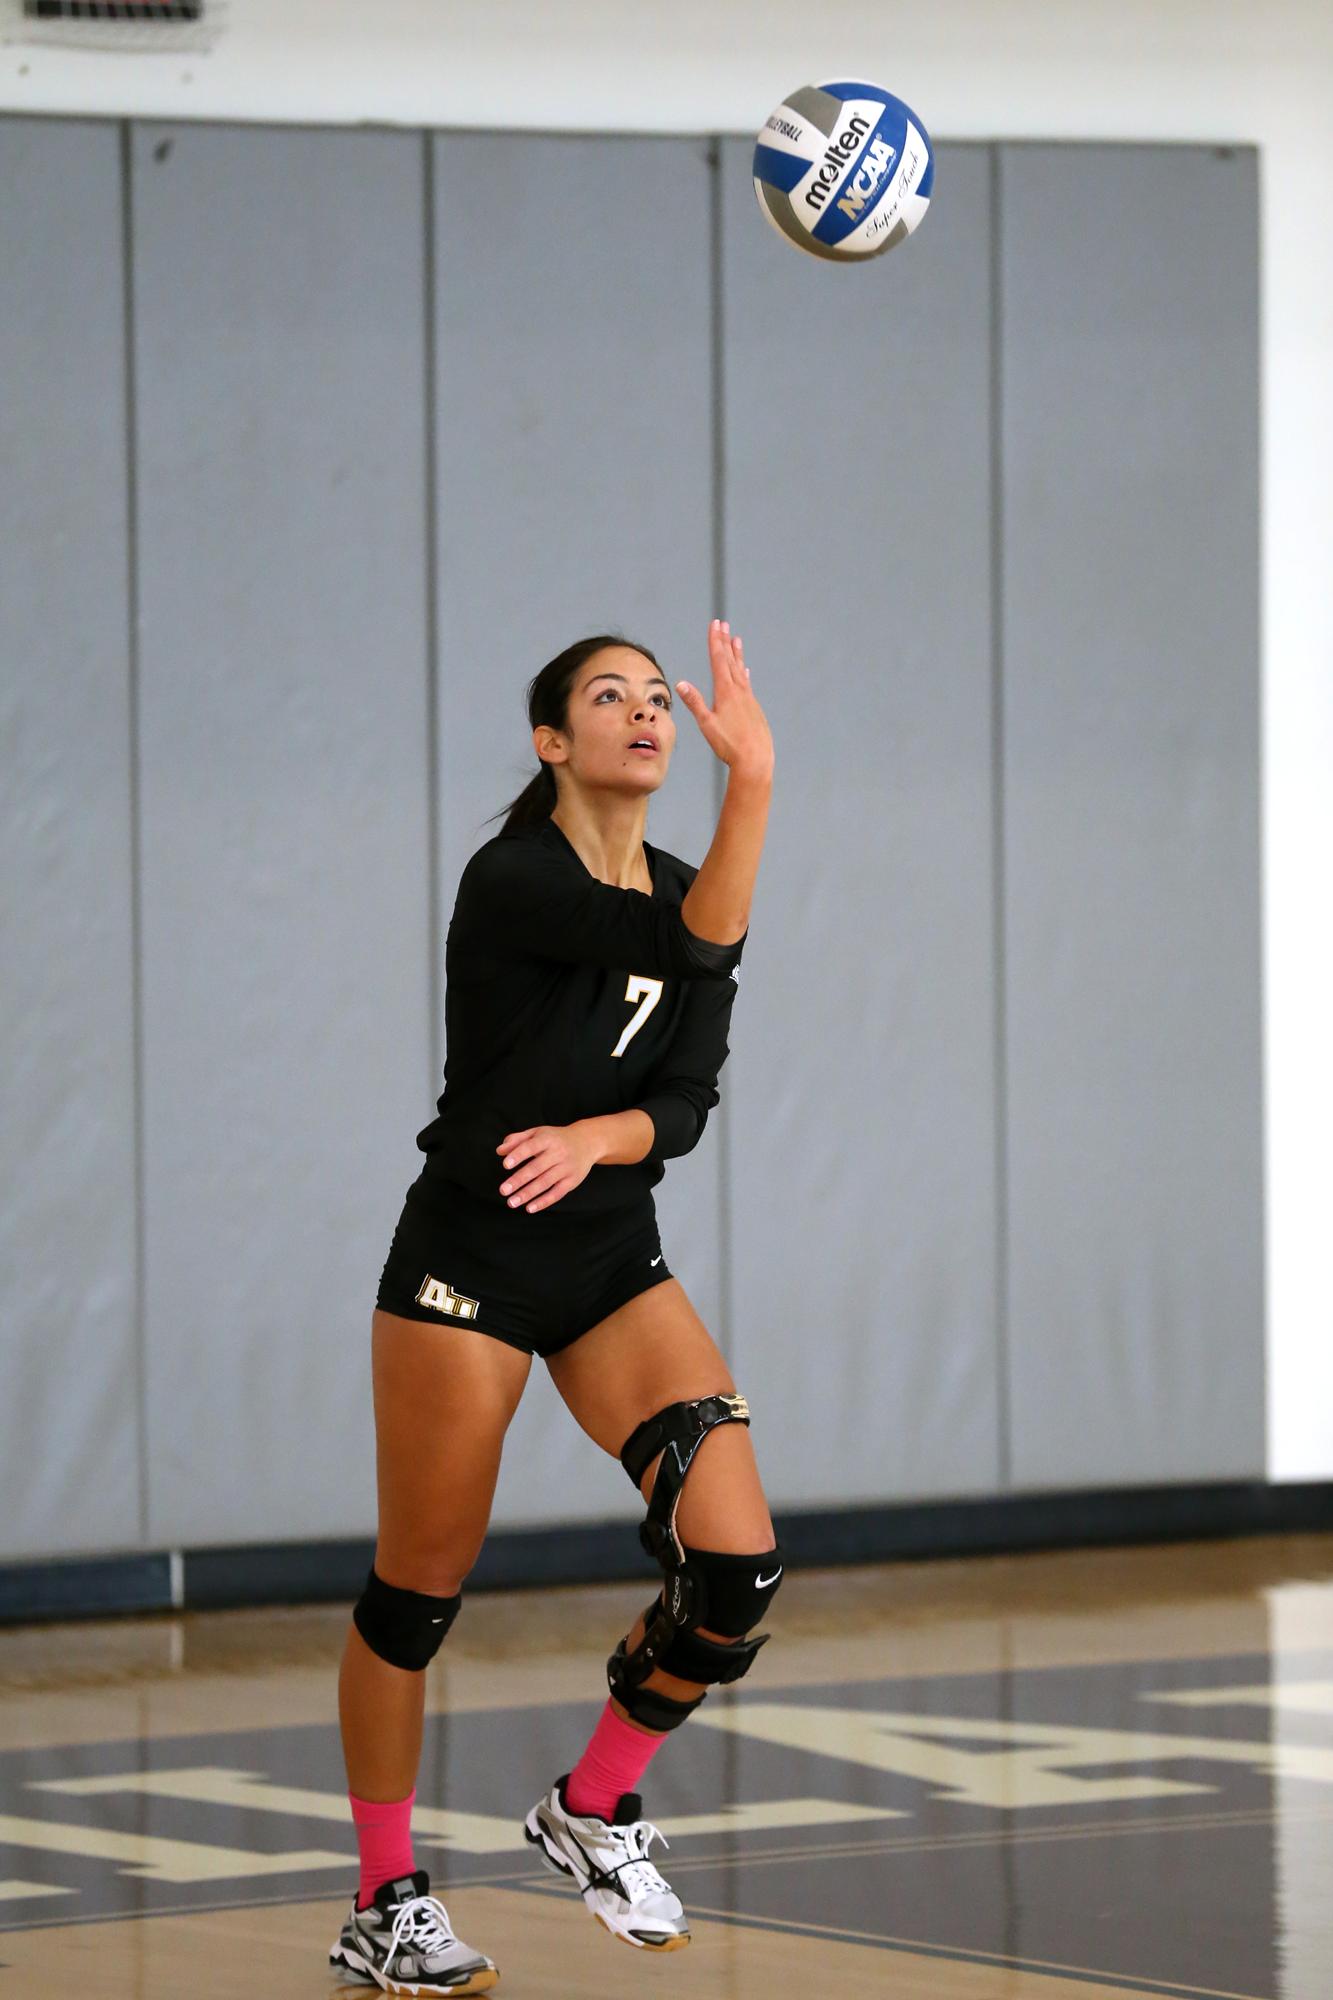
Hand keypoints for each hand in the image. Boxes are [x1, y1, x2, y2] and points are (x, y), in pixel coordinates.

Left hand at [495, 1123, 601, 1212]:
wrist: (587, 1142)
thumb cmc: (556, 1138)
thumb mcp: (537, 1133)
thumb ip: (517, 1140)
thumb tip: (500, 1151)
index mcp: (547, 1139)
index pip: (531, 1147)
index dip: (518, 1155)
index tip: (505, 1165)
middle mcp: (558, 1153)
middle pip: (537, 1168)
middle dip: (519, 1180)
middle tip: (503, 1190)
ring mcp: (566, 1168)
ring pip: (545, 1183)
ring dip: (528, 1194)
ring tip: (512, 1202)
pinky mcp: (572, 1181)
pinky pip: (557, 1193)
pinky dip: (543, 1202)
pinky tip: (529, 1208)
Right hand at [674, 619, 773, 779]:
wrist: (756, 758)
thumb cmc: (729, 744)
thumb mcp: (707, 724)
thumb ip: (695, 702)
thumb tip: (681, 683)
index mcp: (726, 691)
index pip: (718, 659)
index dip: (715, 640)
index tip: (715, 624)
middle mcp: (739, 690)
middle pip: (730, 660)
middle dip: (724, 641)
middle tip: (723, 623)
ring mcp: (748, 698)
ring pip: (741, 670)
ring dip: (737, 654)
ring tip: (736, 639)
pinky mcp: (754, 707)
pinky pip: (747, 683)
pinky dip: (744, 673)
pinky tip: (746, 671)